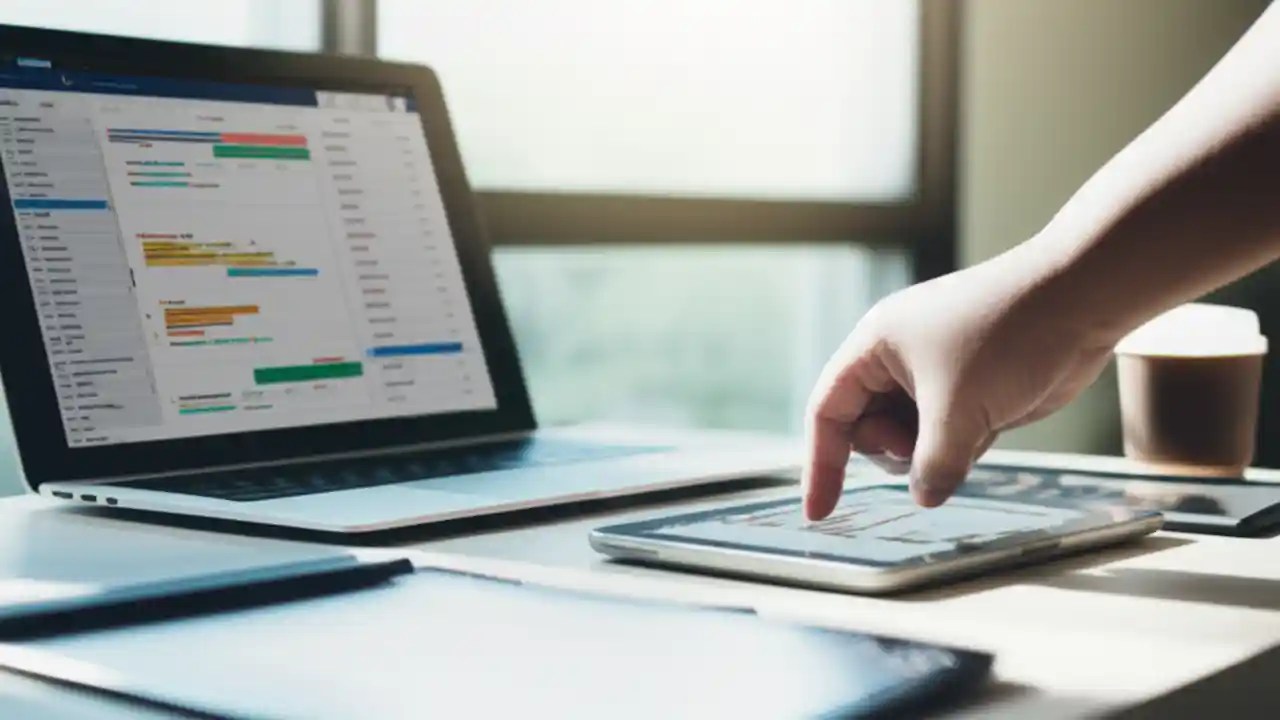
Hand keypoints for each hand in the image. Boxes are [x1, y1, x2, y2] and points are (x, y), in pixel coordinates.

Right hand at [802, 249, 1115, 518]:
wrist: (1081, 299)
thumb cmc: (1008, 337)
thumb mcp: (957, 412)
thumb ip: (932, 465)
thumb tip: (923, 497)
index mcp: (876, 345)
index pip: (828, 411)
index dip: (821, 463)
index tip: (819, 513)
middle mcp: (899, 358)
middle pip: (868, 428)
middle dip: (895, 451)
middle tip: (930, 446)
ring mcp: (938, 373)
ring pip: (912, 437)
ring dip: (933, 451)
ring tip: (969, 432)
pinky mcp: (973, 388)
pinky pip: (950, 435)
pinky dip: (963, 445)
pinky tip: (990, 427)